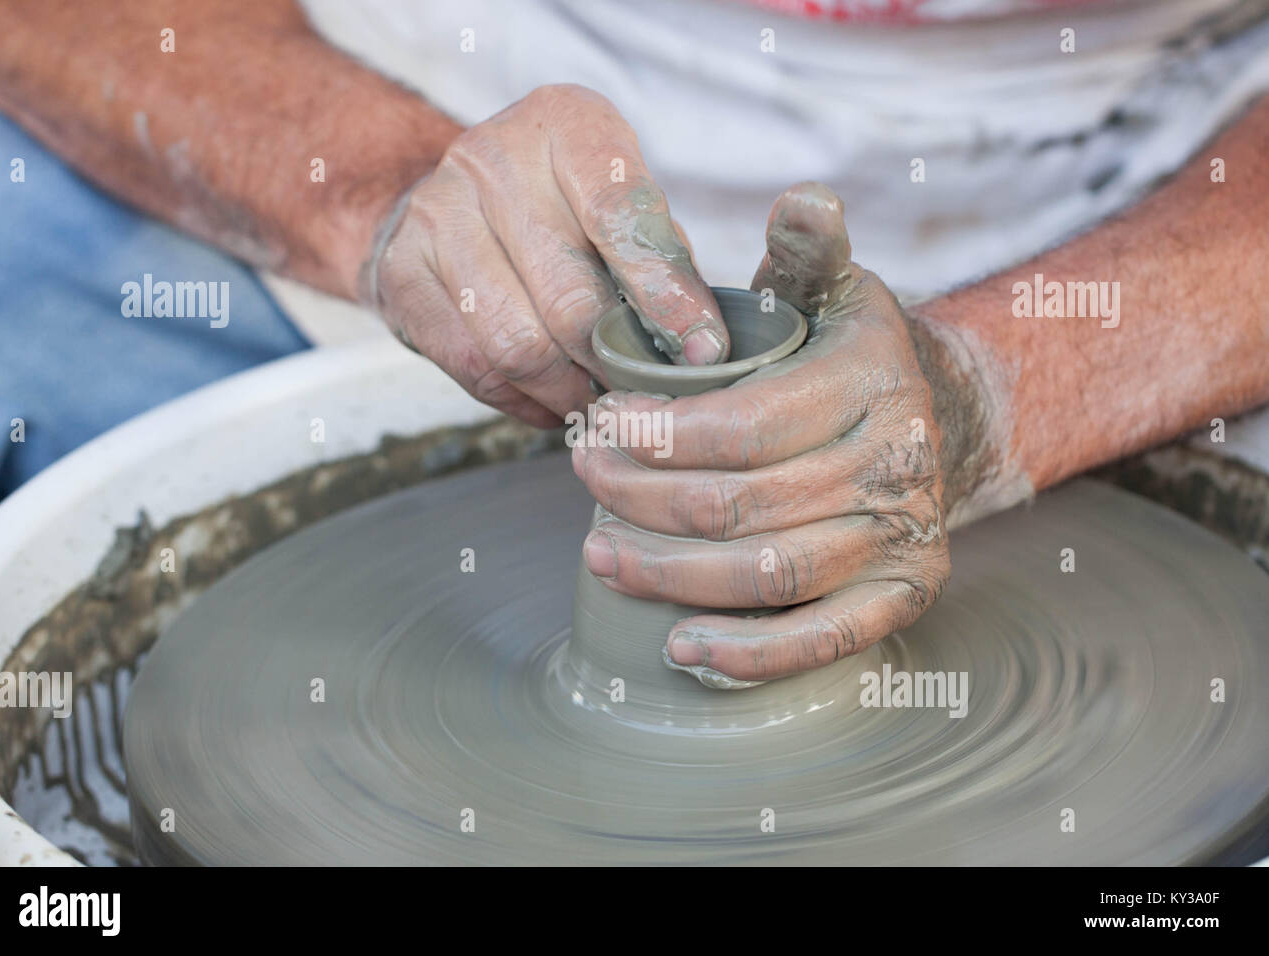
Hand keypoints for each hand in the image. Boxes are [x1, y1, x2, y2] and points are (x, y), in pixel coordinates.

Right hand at [371, 84, 728, 426]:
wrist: (452, 198)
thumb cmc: (560, 204)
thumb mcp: (618, 200)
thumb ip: (659, 257)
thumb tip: (700, 346)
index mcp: (563, 123)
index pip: (620, 215)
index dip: (667, 294)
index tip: (702, 351)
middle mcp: (491, 158)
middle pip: (569, 297)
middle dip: (617, 361)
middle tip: (649, 393)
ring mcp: (436, 214)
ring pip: (518, 344)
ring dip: (570, 391)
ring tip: (600, 401)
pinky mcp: (402, 274)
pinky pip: (474, 367)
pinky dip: (525, 401)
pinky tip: (552, 402)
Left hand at [572, 183, 951, 681]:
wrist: (928, 418)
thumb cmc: (845, 355)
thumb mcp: (831, 291)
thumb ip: (806, 250)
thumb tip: (804, 198)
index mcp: (873, 381)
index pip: (746, 427)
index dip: (658, 439)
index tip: (595, 429)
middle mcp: (900, 463)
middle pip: (744, 506)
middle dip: (641, 500)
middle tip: (582, 482)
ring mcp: (906, 536)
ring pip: (769, 576)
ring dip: (670, 576)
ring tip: (601, 554)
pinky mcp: (903, 593)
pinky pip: (823, 640)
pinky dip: (748, 656)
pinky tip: (680, 650)